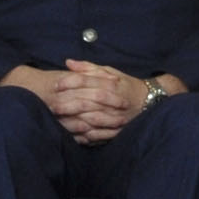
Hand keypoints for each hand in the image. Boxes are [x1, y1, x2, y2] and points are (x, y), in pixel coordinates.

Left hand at [53, 59, 167, 142]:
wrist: (148, 102)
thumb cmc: (125, 85)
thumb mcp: (110, 72)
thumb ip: (89, 68)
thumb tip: (69, 63)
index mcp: (111, 84)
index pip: (87, 82)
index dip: (70, 82)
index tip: (56, 84)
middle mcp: (113, 101)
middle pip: (86, 102)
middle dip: (67, 104)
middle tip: (51, 105)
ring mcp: (115, 118)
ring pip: (91, 120)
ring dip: (73, 121)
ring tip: (57, 121)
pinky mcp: (116, 131)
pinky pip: (99, 135)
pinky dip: (85, 136)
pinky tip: (72, 135)